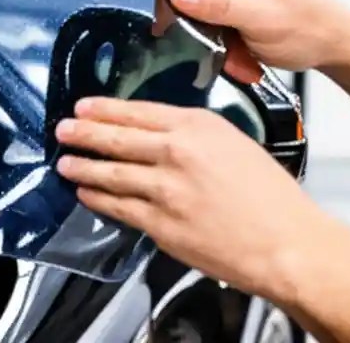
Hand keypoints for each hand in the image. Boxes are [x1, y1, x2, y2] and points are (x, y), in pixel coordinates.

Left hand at [55, 97, 328, 301]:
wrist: (286, 242)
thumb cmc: (271, 198)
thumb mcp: (235, 143)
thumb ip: (196, 135)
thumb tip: (160, 134)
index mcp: (198, 126)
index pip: (137, 111)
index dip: (104, 109)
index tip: (84, 106)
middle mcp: (177, 152)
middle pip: (116, 138)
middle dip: (83, 133)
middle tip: (64, 129)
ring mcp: (165, 189)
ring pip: (110, 173)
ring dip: (83, 167)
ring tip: (65, 163)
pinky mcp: (160, 224)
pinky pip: (118, 208)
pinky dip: (97, 200)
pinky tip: (86, 195)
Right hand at [161, 0, 349, 72]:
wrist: (336, 40)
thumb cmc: (311, 28)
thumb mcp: (260, 21)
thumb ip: (217, 5)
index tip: (169, 20)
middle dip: (196, 20)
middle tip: (212, 46)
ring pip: (199, 1)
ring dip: (212, 33)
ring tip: (236, 54)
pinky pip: (213, 10)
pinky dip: (222, 34)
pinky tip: (241, 50)